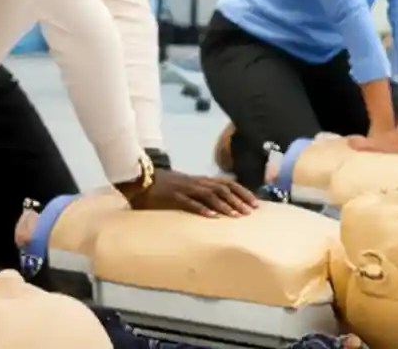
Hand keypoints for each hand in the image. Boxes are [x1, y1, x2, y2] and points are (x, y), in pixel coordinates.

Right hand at [124, 169, 258, 217]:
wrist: (141, 180)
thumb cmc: (164, 186)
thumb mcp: (186, 186)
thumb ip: (200, 194)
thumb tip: (217, 206)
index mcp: (200, 180)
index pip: (227, 183)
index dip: (243, 192)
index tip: (255, 203)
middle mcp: (196, 182)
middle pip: (223, 188)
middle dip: (239, 200)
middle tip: (251, 212)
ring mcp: (185, 188)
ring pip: (210, 195)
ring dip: (225, 205)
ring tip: (236, 216)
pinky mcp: (174, 196)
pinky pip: (190, 203)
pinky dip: (202, 209)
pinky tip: (213, 217)